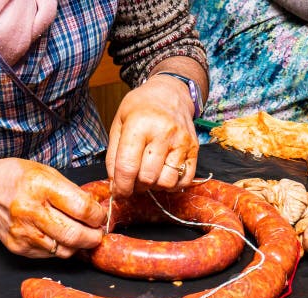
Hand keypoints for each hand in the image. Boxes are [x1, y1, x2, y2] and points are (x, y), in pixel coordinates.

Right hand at [0, 159, 105, 258]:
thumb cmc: (16, 179)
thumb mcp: (46, 172)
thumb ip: (72, 191)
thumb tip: (96, 211)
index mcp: (39, 186)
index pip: (81, 208)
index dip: (97, 215)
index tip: (100, 216)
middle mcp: (29, 211)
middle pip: (74, 234)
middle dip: (94, 236)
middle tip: (98, 232)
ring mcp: (22, 232)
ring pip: (65, 250)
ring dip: (79, 245)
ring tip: (82, 235)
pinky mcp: (18, 247)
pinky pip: (50, 254)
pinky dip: (61, 248)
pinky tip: (61, 237)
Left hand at [105, 73, 199, 197]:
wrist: (170, 93)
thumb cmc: (141, 107)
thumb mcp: (119, 123)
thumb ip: (114, 155)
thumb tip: (115, 185)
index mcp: (139, 124)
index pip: (128, 167)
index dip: (121, 187)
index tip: (119, 193)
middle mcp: (163, 133)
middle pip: (147, 178)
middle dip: (136, 186)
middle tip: (133, 180)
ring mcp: (181, 142)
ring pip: (166, 182)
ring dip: (154, 186)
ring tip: (148, 176)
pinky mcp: (193, 149)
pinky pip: (184, 180)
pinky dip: (172, 185)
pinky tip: (163, 175)